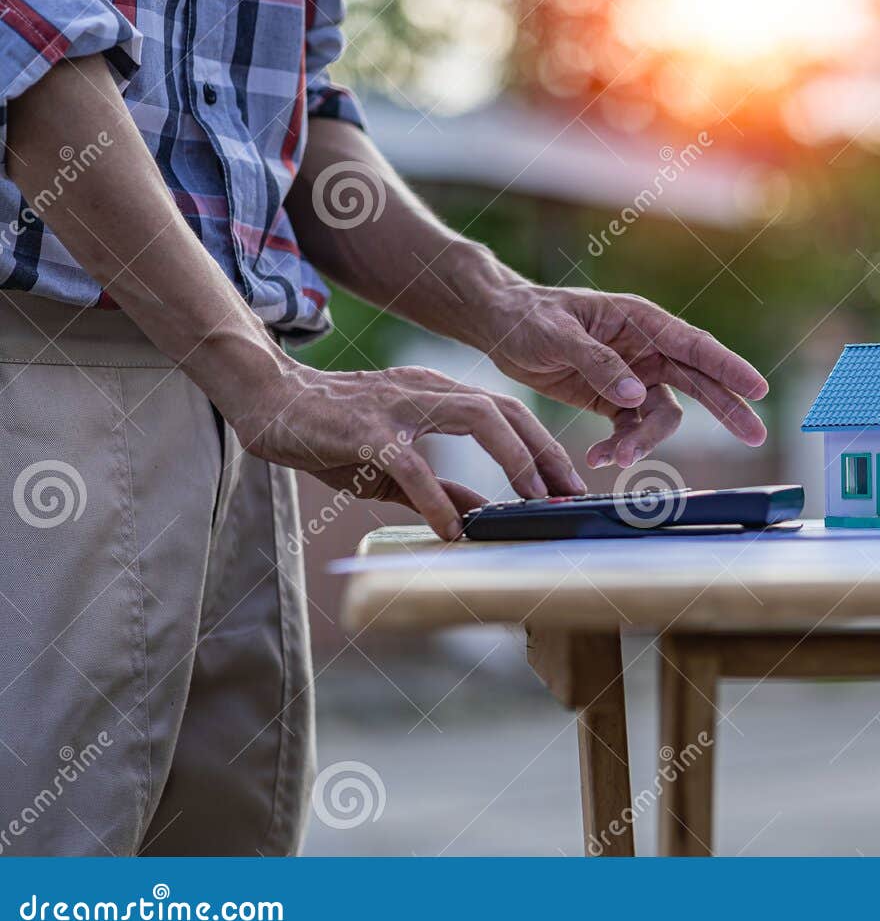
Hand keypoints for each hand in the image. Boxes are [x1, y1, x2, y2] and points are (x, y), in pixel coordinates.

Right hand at [230, 357, 581, 539]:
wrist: (267, 401)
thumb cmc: (332, 433)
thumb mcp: (396, 466)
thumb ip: (439, 488)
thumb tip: (481, 518)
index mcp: (439, 393)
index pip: (509, 413)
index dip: (545, 449)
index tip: (570, 488)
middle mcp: (428, 390)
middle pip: (506, 409)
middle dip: (545, 452)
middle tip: (568, 496)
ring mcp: (398, 405)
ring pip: (476, 417)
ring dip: (512, 459)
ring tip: (531, 502)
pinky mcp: (364, 429)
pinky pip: (411, 463)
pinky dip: (436, 497)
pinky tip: (450, 530)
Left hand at [467, 283, 768, 467]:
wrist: (499, 327)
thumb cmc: (529, 317)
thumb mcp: (558, 334)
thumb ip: (598, 364)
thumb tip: (637, 396)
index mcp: (641, 320)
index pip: (694, 345)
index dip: (729, 367)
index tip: (758, 389)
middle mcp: (646, 347)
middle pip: (698, 381)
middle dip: (726, 408)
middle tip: (755, 435)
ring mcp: (634, 375)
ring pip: (663, 414)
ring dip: (645, 441)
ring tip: (614, 458)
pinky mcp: (614, 398)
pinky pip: (632, 428)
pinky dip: (620, 446)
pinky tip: (599, 457)